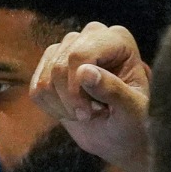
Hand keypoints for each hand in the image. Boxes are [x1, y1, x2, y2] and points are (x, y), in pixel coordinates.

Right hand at [30, 22, 151, 171]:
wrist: (120, 135)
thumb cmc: (134, 121)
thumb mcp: (132, 111)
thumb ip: (113, 91)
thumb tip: (84, 72)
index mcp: (118, 40)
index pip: (79, 54)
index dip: (76, 86)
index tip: (88, 112)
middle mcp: (92, 36)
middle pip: (59, 66)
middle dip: (70, 99)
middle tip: (89, 115)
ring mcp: (68, 47)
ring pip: (46, 78)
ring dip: (62, 106)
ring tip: (85, 112)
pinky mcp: (50, 64)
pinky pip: (36, 89)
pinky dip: (51, 108)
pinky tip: (71, 111)